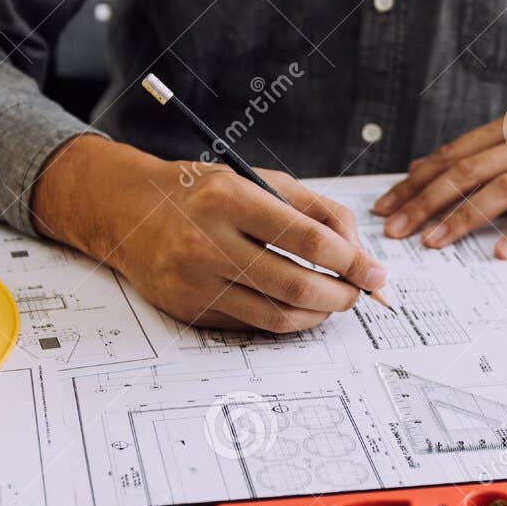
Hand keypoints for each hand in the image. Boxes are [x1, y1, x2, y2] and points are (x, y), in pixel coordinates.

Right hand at [32, 136, 387, 331]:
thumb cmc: (205, 193)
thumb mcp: (259, 180)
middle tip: (360, 293)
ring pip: (278, 316)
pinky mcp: (189, 309)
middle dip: (343, 296)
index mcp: (229, 198)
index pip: (308, 240)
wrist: (130, 212)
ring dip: (319, 316)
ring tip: (334, 302)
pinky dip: (286, 320)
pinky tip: (298, 308)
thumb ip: (316, 209)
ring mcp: (195, 281)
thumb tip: (360, 253)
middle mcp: (207, 241)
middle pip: (297, 286)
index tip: (376, 273)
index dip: (352, 261)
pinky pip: (253, 325)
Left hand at [372, 96, 506, 257]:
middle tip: (395, 231)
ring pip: (502, 188)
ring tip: (434, 242)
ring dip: (463, 217)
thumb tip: (425, 166)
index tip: (385, 207)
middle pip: (468, 170)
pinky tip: (502, 253)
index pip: (455, 155)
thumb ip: (486, 152)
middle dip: (425, 202)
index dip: (416, 181)